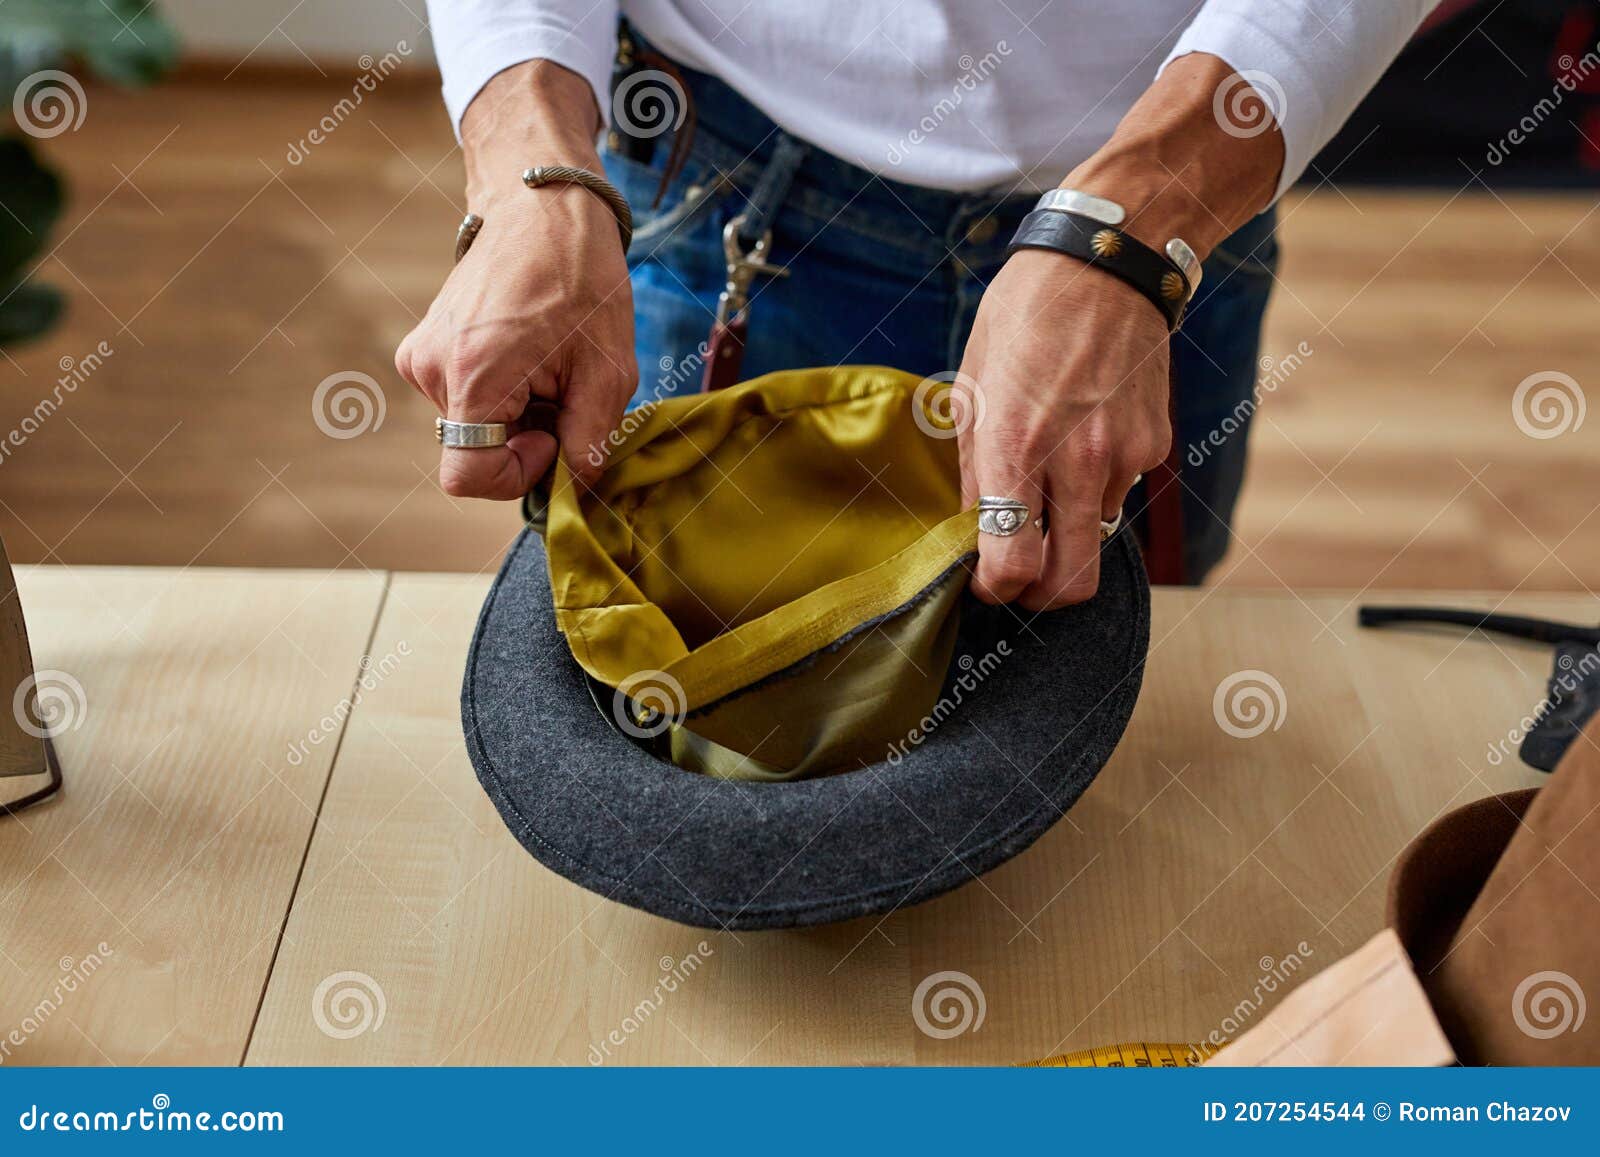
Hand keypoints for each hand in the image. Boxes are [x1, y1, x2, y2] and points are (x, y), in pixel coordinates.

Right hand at [395, 62, 636, 498]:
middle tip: (566, 389)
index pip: (466, 476)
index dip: (516, 476)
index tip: (553, 438)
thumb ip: (589, 439)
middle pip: (476, 450)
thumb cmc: (580, 275)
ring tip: (551, 361)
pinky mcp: (425, 347)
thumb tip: (573, 487)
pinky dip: (503, 392)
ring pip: (474, 425)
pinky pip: (467, 398)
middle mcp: (430, 369)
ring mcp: (421, 357)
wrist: (541, 204)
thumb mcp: (609, 368)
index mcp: (471, 375)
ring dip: (518, 413)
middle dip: (526, 437)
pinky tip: (530, 351)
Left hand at [956, 249, 1171, 607]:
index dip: (996, 591)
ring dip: (1070, 524)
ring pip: (1096, 534)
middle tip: (1022, 572)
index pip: (1014, 566)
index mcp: (1018, 448)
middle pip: (1072, 583)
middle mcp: (1078, 463)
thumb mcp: (973, 389)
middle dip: (1042, 594)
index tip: (988, 582)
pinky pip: (1121, 490)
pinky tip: (1084, 432)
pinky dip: (1098, 483)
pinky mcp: (1155, 445)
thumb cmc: (1025, 318)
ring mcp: (1124, 457)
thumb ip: (975, 471)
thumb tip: (974, 531)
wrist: (1106, 263)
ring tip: (1052, 464)